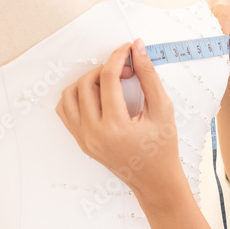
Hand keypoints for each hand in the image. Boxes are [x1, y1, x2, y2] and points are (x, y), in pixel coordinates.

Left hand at [56, 39, 186, 201]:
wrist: (155, 180)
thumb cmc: (163, 148)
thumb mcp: (163, 109)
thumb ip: (149, 76)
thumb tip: (137, 48)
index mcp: (115, 127)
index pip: (108, 79)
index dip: (118, 57)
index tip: (128, 48)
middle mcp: (94, 134)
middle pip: (86, 83)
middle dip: (106, 69)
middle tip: (126, 71)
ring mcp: (84, 139)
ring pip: (70, 95)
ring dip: (88, 81)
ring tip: (110, 83)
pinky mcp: (81, 141)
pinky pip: (66, 110)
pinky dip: (77, 97)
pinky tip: (98, 96)